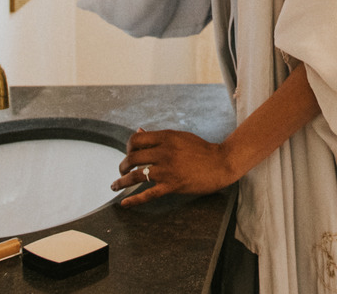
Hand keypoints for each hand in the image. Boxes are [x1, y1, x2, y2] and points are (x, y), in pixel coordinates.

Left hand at [111, 127, 236, 206]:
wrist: (221, 163)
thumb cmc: (201, 149)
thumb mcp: (180, 137)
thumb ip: (158, 136)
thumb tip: (138, 131)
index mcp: (166, 137)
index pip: (135, 140)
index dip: (128, 147)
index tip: (129, 154)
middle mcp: (164, 152)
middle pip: (132, 158)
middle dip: (123, 165)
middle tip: (122, 170)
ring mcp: (167, 170)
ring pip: (135, 176)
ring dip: (121, 181)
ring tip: (115, 185)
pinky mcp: (172, 185)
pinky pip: (148, 194)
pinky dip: (134, 201)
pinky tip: (124, 204)